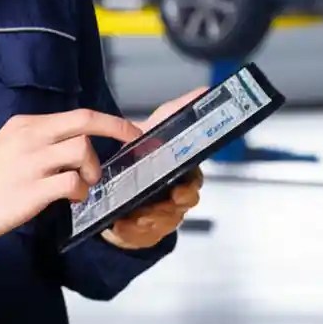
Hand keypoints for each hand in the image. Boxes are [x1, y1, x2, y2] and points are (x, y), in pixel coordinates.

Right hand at [0, 109, 139, 275]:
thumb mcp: (2, 149)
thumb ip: (34, 144)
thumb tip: (66, 150)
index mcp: (24, 125)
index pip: (77, 115)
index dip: (110, 122)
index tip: (129, 130)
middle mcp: (29, 138)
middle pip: (85, 123)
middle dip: (117, 131)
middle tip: (131, 146)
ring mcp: (30, 163)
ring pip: (82, 151)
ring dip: (92, 170)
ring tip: (83, 185)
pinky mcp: (30, 191)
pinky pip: (72, 184)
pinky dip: (79, 192)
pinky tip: (70, 200)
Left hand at [103, 87, 207, 250]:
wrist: (118, 180)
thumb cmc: (145, 155)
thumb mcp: (158, 128)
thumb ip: (179, 109)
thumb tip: (204, 89)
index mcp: (181, 175)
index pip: (193, 184)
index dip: (189, 188)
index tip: (179, 190)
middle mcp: (174, 197)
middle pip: (180, 208)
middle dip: (171, 208)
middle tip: (159, 204)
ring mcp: (159, 216)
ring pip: (162, 222)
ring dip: (151, 218)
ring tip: (138, 214)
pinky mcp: (141, 231)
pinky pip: (139, 234)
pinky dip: (131, 229)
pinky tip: (122, 222)